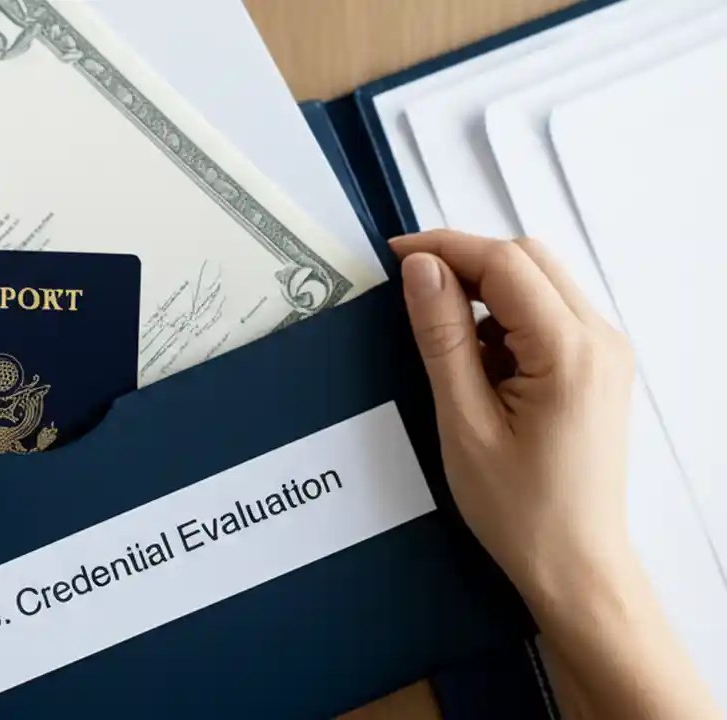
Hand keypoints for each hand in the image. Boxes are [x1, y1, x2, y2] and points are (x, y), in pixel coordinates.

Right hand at [392, 230, 716, 718]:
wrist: (574, 564)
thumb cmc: (518, 508)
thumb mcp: (463, 421)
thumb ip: (442, 337)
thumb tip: (420, 268)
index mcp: (570, 351)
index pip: (505, 263)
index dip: (445, 248)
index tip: (393, 256)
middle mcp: (600, 338)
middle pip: (528, 259)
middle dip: (465, 263)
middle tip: (411, 294)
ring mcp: (605, 351)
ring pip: (538, 282)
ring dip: (486, 293)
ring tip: (445, 344)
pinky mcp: (597, 366)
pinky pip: (547, 314)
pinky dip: (505, 320)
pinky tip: (478, 365)